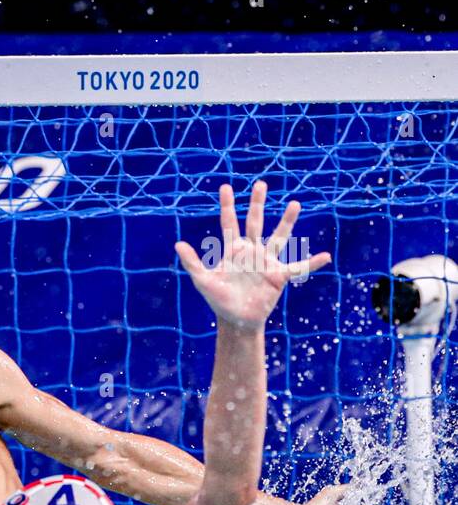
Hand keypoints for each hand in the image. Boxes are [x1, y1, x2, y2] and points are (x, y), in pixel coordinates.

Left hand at [174, 181, 331, 329]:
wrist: (236, 319)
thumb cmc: (218, 300)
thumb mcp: (202, 281)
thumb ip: (192, 263)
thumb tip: (178, 244)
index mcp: (233, 250)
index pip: (229, 223)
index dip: (228, 206)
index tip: (226, 187)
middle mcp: (251, 251)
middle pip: (255, 222)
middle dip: (257, 203)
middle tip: (260, 184)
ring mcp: (266, 261)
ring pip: (279, 236)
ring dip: (287, 221)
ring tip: (295, 203)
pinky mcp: (279, 275)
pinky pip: (299, 267)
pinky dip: (312, 263)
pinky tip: (326, 256)